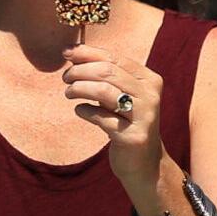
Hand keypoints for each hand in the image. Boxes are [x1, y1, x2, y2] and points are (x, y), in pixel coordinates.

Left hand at [62, 43, 165, 187]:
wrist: (145, 163)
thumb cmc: (125, 122)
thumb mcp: (119, 94)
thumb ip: (102, 74)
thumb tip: (71, 52)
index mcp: (149, 80)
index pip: (115, 58)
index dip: (87, 53)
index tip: (67, 53)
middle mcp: (151, 95)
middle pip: (107, 72)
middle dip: (80, 71)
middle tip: (65, 78)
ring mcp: (144, 116)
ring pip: (103, 91)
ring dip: (79, 88)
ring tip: (69, 93)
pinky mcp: (133, 137)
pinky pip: (100, 117)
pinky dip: (84, 110)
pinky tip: (79, 110)